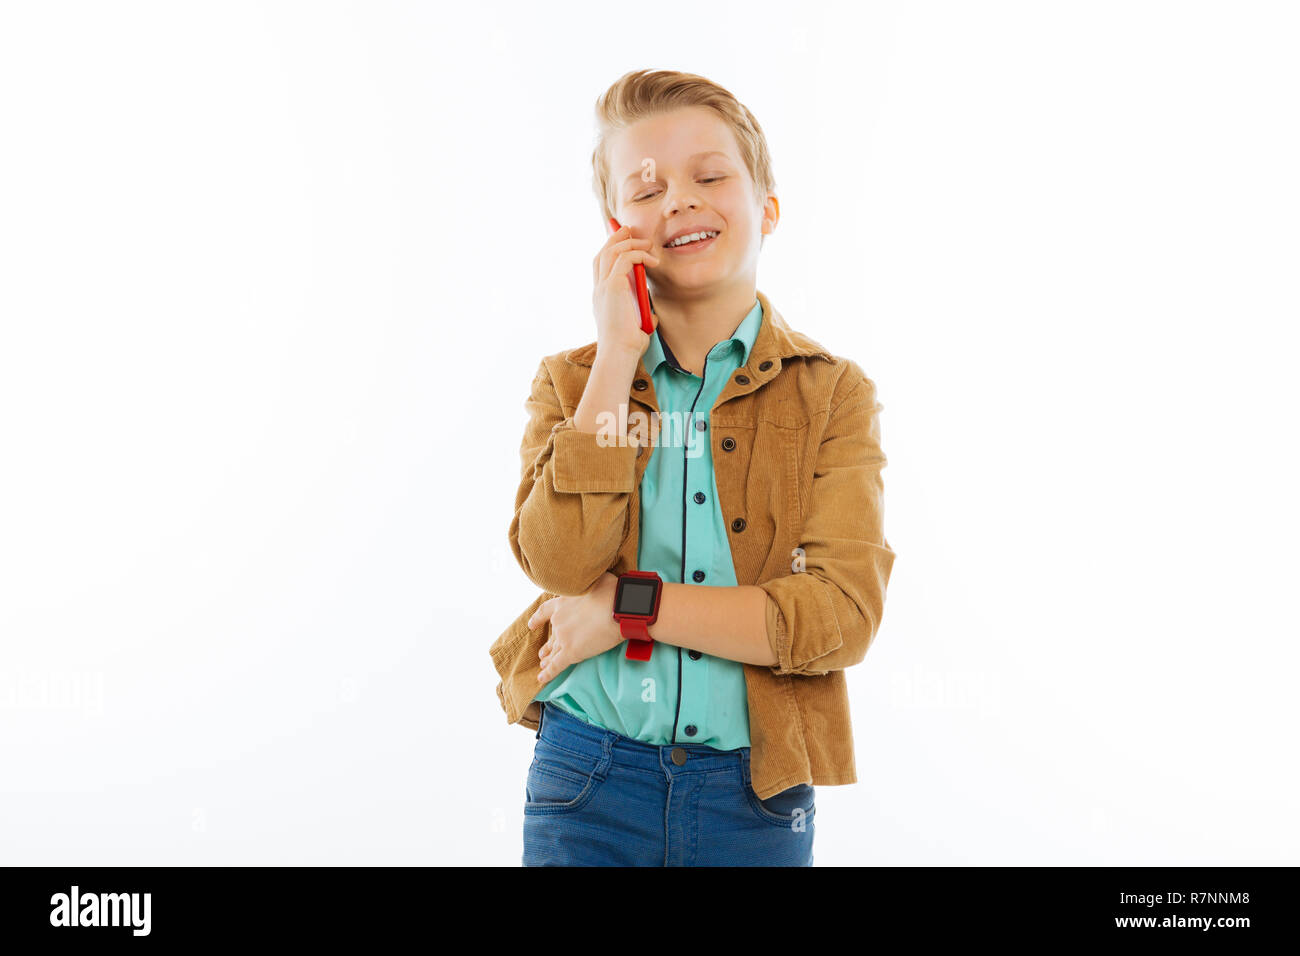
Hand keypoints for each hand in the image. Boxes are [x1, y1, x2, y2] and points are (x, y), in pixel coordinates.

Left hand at [529, 572, 623, 683]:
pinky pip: (556, 666)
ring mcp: (564, 638)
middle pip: (551, 636)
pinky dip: (548, 674)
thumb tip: (593, 581)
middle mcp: (559, 621)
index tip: (531, 624)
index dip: (537, 619)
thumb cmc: (611, 591)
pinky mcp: (571, 652)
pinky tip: (541, 679)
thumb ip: (588, 584)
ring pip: (553, 652)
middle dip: (547, 646)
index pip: (545, 611)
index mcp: (562, 603)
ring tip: (543, 664)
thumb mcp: (594, 580)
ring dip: (548, 659)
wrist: (618, 606)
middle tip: (543, 653)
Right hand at [592, 223, 659, 359]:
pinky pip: (625, 258)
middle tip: (629, 229)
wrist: (619, 353)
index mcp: (601, 297)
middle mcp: (599, 289)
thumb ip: (641, 317)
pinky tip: (652, 260)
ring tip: (646, 242)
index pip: (601, 265)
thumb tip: (650, 315)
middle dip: (616, 238)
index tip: (624, 240)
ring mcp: (603, 286)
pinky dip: (639, 254)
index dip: (610, 249)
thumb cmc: (628, 346)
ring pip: (611, 251)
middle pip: (603, 253)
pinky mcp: (613, 286)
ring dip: (629, 242)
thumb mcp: (636, 328)